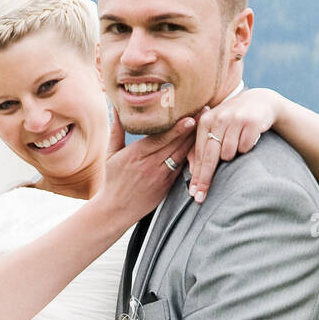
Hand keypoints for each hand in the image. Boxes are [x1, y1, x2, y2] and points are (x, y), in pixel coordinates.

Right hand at [100, 108, 196, 228]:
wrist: (115, 210)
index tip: (190, 116)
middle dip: (192, 128)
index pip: (161, 139)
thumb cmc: (112, 180)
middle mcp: (150, 165)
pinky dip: (192, 157)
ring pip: (182, 155)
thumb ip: (116, 130)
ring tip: (207, 125)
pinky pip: (181, 168)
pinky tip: (201, 146)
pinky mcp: (166, 186)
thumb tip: (118, 109)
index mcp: (136, 154)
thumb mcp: (111, 154)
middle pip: (175, 144)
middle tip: (206, 111)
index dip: (177, 128)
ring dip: (195, 140)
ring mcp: (160, 177)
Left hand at [188, 88, 280, 202]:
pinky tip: (248, 139)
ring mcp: (235, 119)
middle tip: (201, 197)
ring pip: (229, 153)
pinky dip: (246, 148)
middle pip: (210, 156)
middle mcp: (219, 118)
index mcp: (206, 120)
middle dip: (205, 179)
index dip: (196, 175)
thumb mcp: (215, 129)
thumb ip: (201, 147)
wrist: (260, 102)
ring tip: (236, 145)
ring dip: (232, 155)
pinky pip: (245, 148)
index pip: (200, 153)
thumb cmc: (232, 121)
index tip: (193, 193)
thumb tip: (191, 171)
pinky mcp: (251, 122)